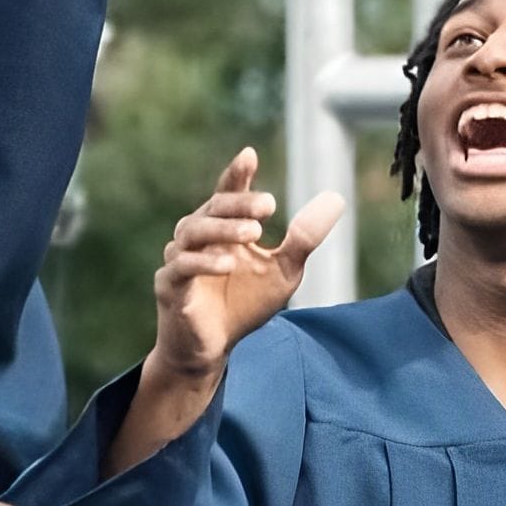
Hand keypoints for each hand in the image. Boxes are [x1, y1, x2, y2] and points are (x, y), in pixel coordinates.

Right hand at [151, 149, 344, 381]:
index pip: (227, 193)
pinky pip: (182, 267)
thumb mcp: (284, 271)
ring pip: (193, 232)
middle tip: (270, 205)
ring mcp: (179, 259)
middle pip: (212, 208)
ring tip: (254, 233)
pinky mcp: (169, 285)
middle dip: (240, 203)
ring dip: (224, 229)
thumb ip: (303, 238)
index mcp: (222, 228)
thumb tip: (336, 199)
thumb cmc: (244, 304)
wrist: (214, 349)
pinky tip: (229, 262)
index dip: (236, 174)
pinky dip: (204, 262)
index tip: (250, 156)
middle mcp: (196, 236)